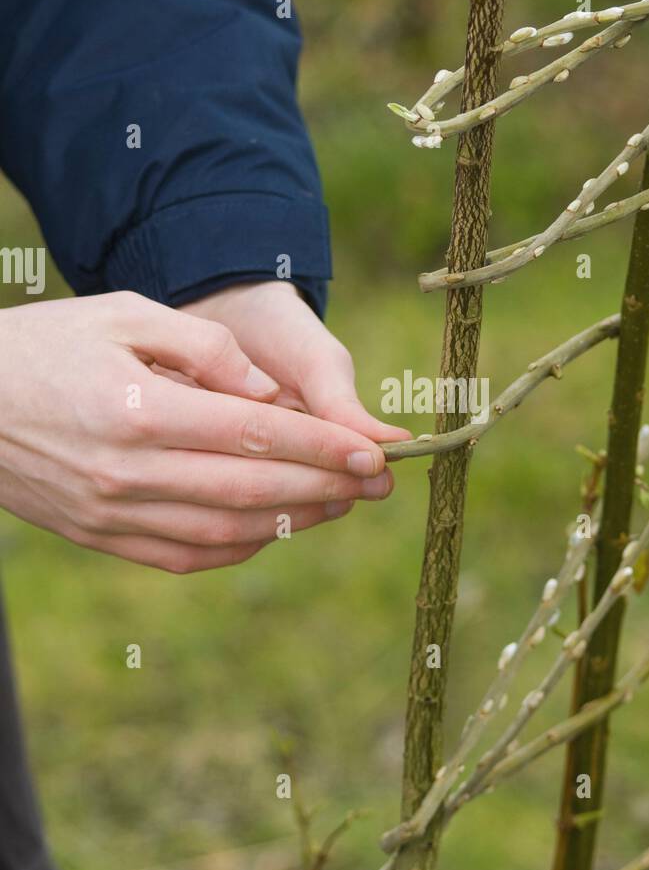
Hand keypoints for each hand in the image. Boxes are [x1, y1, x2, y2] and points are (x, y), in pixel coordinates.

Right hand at [0, 291, 401, 572]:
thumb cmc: (49, 343)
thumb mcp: (122, 313)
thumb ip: (203, 347)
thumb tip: (268, 391)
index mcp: (139, 407)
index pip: (255, 434)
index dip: (323, 447)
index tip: (374, 453)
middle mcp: (127, 470)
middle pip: (251, 491)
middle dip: (326, 489)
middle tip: (377, 484)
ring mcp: (110, 512)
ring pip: (224, 533)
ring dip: (292, 524)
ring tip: (339, 505)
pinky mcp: (97, 536)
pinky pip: (183, 556)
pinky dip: (238, 549)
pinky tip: (274, 530)